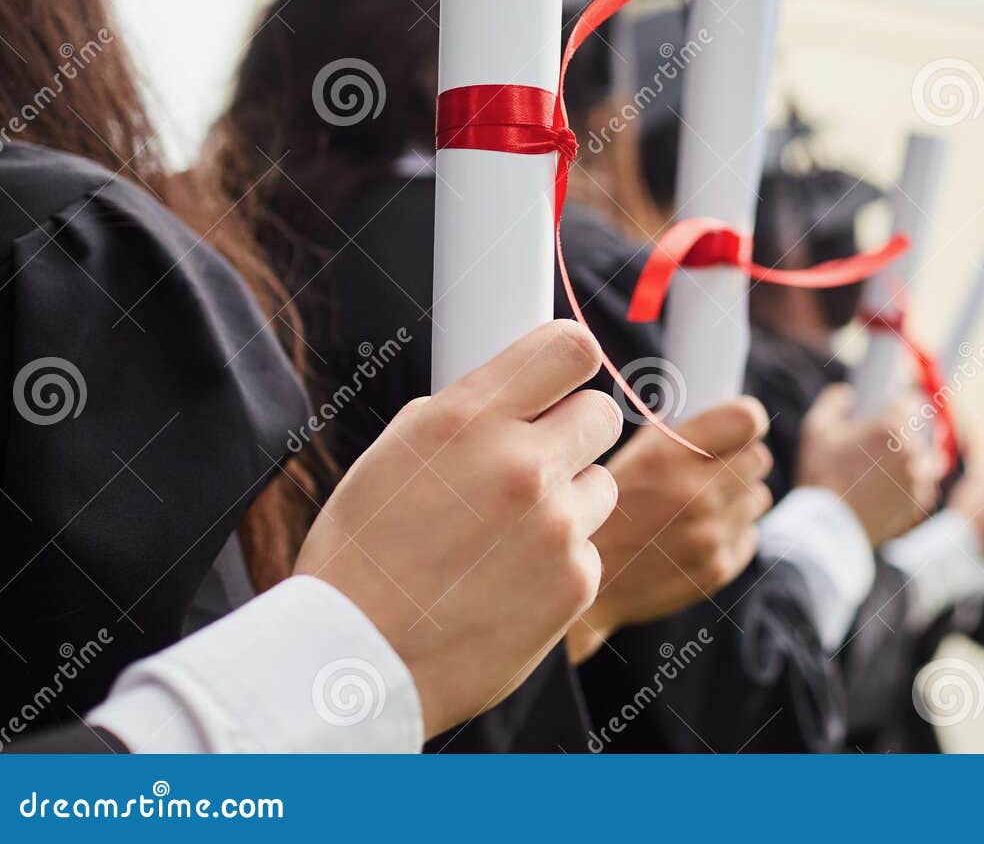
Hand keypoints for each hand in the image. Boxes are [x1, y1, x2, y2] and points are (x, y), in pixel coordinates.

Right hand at [295, 321, 621, 737]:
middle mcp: (520, 465)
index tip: (559, 378)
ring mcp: (555, 525)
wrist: (354, 662)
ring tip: (509, 534)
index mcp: (466, 421)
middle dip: (574, 430)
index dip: (568, 360)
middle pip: (602, 412)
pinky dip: (559, 560)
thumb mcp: (394, 456)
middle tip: (539, 459)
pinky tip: (507, 581)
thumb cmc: (362, 556)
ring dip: (568, 499)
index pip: (568, 348)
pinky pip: (589, 547)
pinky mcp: (576, 580)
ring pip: (601, 482)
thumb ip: (465, 414)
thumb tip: (518, 389)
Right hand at [568, 398, 773, 661]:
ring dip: (739, 497)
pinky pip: (750, 534)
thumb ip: (678, 434)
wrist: (589, 585)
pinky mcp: (718, 568)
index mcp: (669, 456)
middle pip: (760, 458)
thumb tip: (722, 418)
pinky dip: (732, 532)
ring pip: (759, 497)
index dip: (748, 419)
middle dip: (742, 458)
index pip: (747, 420)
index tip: (741, 427)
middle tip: (717, 468)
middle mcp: (695, 494)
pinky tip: (699, 534)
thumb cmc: (606, 512)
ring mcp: (710, 535)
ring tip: (704, 505)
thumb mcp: (631, 457)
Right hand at [796, 384, 941, 545]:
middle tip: (884, 442)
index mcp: (891, 426)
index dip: (902, 403)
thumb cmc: (820, 475)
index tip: (893, 408)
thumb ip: (834, 400)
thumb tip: (848, 393)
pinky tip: (890, 487)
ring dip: (914, 459)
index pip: (912, 401)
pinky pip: (924, 486)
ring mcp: (919, 479)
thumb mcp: (816, 428)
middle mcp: (912, 451)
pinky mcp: (919, 503)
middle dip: (906, 433)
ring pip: (927, 460)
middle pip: (922, 431)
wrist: (827, 528)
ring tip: (890, 466)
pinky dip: (913, 485)